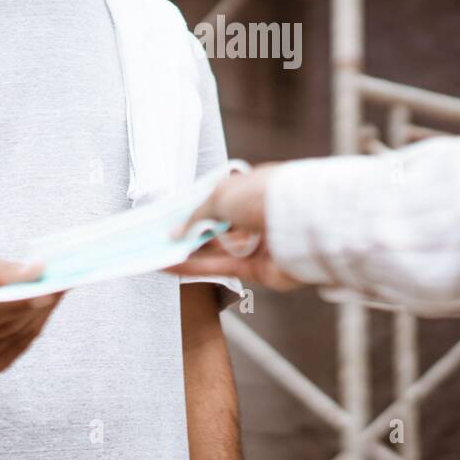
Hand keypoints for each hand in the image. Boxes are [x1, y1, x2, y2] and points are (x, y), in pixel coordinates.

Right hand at [0, 256, 62, 374]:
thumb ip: (3, 270)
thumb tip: (39, 272)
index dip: (11, 303)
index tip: (43, 291)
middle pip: (0, 324)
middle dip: (34, 304)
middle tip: (63, 284)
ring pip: (14, 336)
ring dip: (40, 313)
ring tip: (59, 289)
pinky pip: (19, 345)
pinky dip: (35, 324)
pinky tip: (45, 307)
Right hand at [168, 165, 307, 292]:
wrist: (302, 220)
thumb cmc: (265, 195)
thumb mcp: (221, 195)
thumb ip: (196, 215)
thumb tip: (177, 231)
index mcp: (253, 190)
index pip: (220, 200)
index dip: (196, 209)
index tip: (171, 217)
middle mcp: (257, 217)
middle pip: (217, 228)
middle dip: (189, 233)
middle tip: (160, 238)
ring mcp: (259, 245)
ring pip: (217, 250)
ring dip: (187, 252)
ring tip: (157, 253)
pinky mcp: (258, 270)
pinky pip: (221, 268)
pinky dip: (195, 268)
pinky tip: (170, 266)